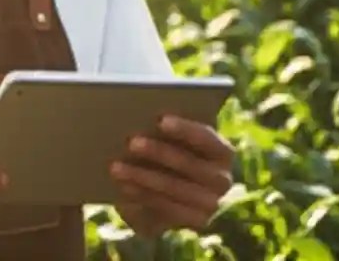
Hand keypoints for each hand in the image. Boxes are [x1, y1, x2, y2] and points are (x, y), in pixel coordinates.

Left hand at [111, 115, 234, 236]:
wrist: (159, 191)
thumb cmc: (161, 151)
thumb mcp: (163, 138)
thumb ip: (160, 128)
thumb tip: (137, 116)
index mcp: (221, 151)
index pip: (208, 138)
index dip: (186, 129)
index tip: (161, 120)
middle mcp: (222, 179)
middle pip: (191, 165)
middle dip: (160, 153)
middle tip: (132, 142)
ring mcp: (212, 203)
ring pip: (176, 188)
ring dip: (144, 177)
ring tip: (117, 167)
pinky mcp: (196, 221)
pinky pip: (169, 208)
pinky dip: (143, 195)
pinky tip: (124, 186)